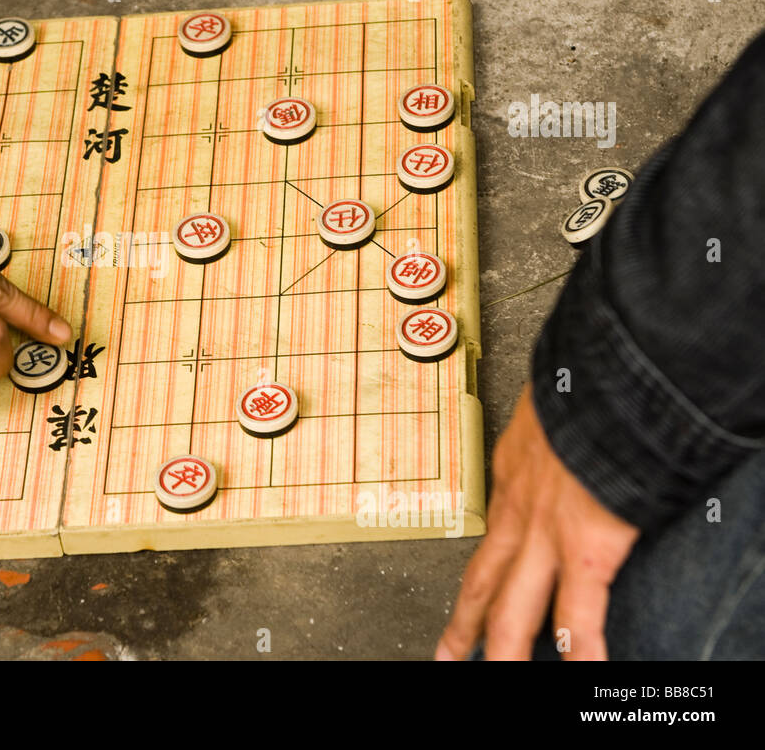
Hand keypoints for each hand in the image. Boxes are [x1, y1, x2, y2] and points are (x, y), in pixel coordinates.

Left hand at [436, 384, 639, 659]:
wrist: (605, 374)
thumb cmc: (585, 378)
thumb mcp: (552, 403)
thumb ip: (553, 427)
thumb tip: (562, 423)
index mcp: (511, 475)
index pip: (489, 538)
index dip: (477, 573)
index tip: (470, 597)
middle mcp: (518, 510)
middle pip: (484, 585)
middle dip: (464, 626)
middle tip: (446, 655)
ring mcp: (548, 535)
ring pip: (515, 612)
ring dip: (503, 653)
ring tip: (494, 677)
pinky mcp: (587, 548)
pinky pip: (580, 618)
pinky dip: (581, 654)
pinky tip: (580, 675)